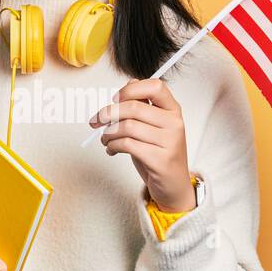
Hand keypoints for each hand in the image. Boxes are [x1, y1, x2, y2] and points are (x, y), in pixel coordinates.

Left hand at [89, 78, 195, 212]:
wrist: (173, 185)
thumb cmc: (159, 154)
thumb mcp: (153, 127)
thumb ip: (142, 106)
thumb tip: (128, 85)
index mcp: (173, 110)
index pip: (155, 86)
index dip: (131, 90)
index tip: (115, 99)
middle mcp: (174, 123)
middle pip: (134, 107)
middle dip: (108, 113)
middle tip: (97, 121)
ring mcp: (169, 142)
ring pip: (127, 127)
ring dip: (108, 133)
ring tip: (106, 139)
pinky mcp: (160, 159)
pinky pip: (127, 145)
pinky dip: (113, 146)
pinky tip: (112, 150)